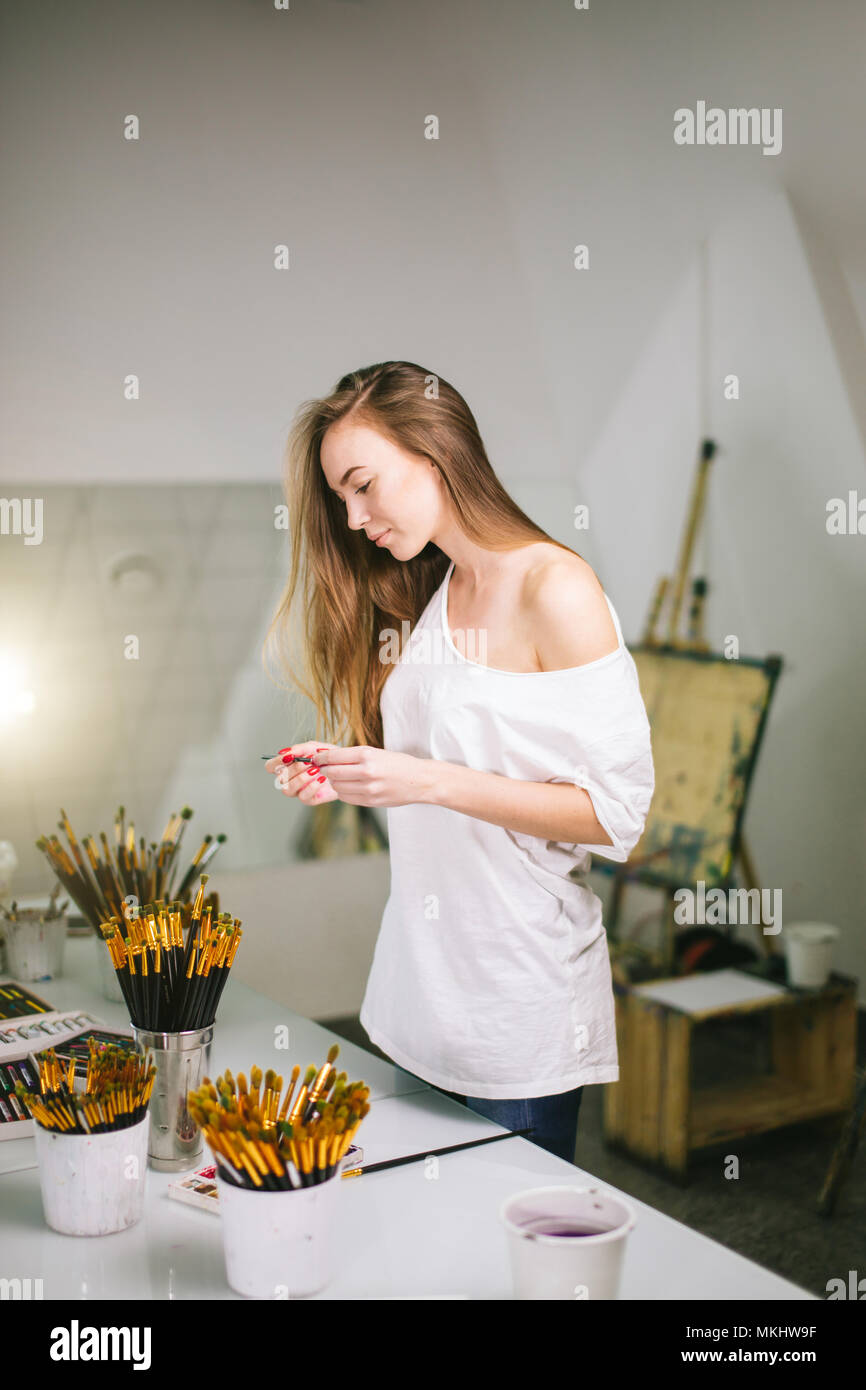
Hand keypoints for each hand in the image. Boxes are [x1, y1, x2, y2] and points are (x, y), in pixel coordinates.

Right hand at [264, 742, 339, 805]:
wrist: (346, 768)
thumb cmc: (328, 757)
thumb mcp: (315, 747)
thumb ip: (301, 748)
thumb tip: (287, 752)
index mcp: (287, 766)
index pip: (271, 766)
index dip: (276, 762)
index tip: (290, 756)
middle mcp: (289, 780)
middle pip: (279, 778)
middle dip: (294, 769)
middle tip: (308, 762)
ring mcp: (298, 791)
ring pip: (288, 790)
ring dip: (300, 779)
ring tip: (315, 770)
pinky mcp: (310, 799)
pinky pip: (303, 797)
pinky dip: (312, 787)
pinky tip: (322, 778)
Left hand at [307, 744, 433, 807]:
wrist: (420, 781)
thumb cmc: (399, 764)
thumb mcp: (377, 752)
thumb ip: (354, 756)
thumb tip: (328, 758)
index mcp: (367, 755)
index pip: (333, 757)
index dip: (321, 758)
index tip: (316, 758)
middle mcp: (366, 772)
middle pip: (332, 773)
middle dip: (324, 770)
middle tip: (322, 768)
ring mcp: (368, 789)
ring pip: (337, 786)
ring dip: (333, 782)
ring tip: (337, 778)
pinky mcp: (370, 801)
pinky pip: (346, 797)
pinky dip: (342, 792)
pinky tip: (348, 786)